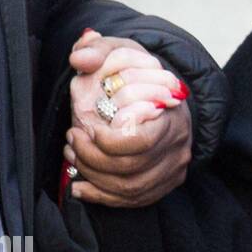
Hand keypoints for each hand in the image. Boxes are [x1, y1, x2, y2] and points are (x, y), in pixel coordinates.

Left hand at [63, 29, 192, 206]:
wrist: (162, 94)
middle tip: (72, 138)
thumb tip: (81, 58)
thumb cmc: (138, 75)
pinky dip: (101, 196)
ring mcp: (173, 169)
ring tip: (73, 154)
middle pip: (131, 169)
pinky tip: (80, 186)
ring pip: (129, 188)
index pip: (140, 143)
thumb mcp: (120, 54)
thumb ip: (99, 51)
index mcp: (172, 115)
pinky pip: (132, 201)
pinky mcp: (164, 183)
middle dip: (92, 158)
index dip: (106, 142)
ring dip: (92, 175)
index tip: (86, 127)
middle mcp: (178, 147)